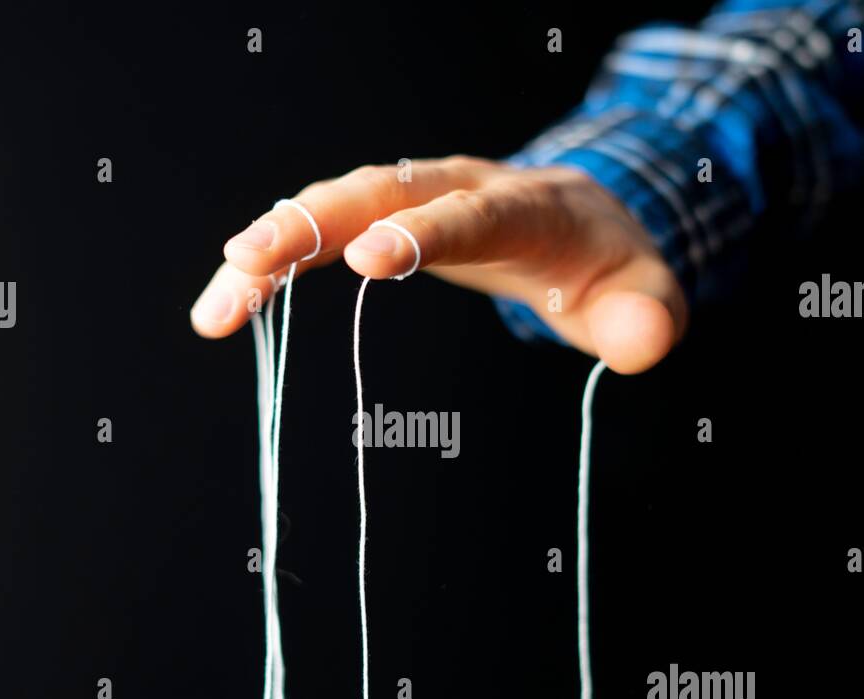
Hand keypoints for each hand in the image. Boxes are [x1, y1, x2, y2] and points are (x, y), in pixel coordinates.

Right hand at [191, 155, 687, 373]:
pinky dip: (273, 265)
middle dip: (309, 222)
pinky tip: (230, 304)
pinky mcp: (385, 219)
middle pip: (376, 190)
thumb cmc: (606, 266)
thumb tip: (642, 345)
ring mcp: (414, 199)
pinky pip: (320, 231)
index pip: (468, 212)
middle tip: (247, 263)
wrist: (577, 221)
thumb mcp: (643, 295)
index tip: (368, 258)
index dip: (420, 232)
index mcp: (523, 206)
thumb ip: (646, 319)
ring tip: (217, 306)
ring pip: (332, 204)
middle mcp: (457, 188)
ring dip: (271, 246)